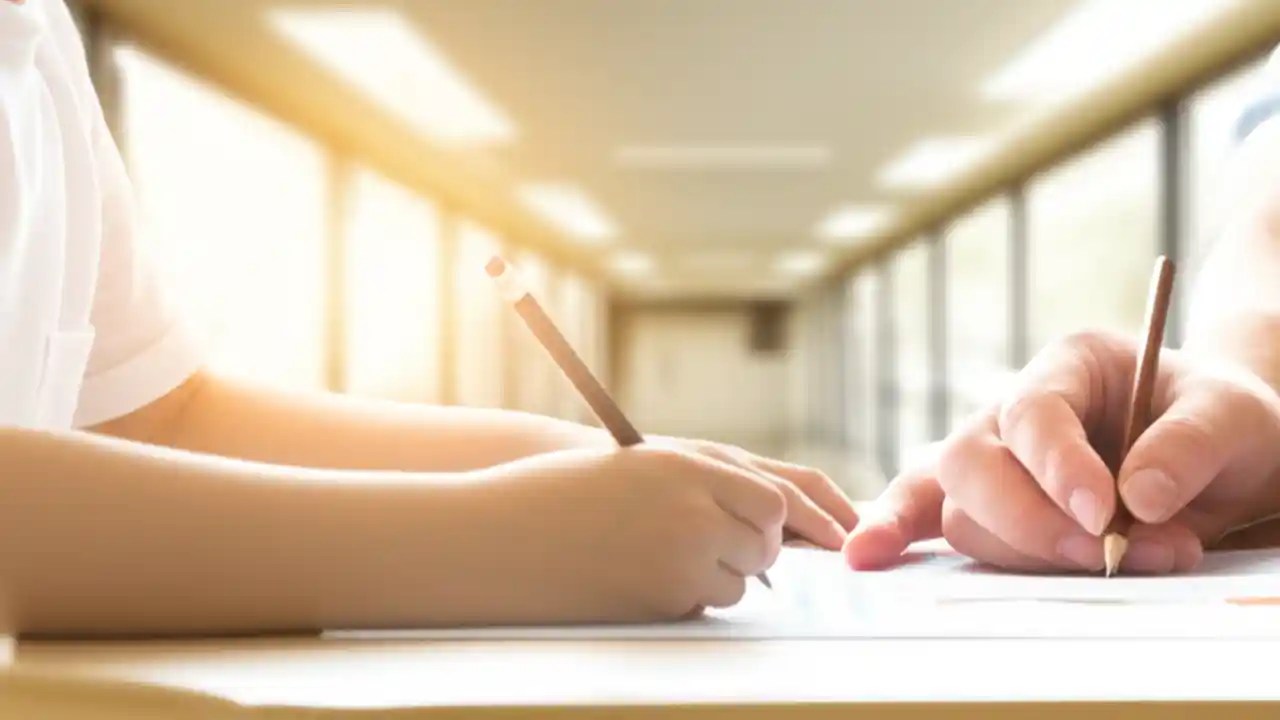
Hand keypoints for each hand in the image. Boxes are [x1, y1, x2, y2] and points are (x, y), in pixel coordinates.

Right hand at [484, 444, 786, 621]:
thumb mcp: (638, 468)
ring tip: (663, 561)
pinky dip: (682, 599)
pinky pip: (699, 607)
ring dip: (715, 580)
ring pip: (737, 586)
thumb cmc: (561, 495)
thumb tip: (764, 517)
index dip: (765, 519)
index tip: (752, 525)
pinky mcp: (660, 604)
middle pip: (763, 546)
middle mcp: (694, 514)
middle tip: (719, 551)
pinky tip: (639, 580)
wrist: (500, 536)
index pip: (770, 501)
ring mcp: (679, 563)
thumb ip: (699, 484)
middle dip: (749, 553)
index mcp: (687, 468)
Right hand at [843, 331, 1279, 573]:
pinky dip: (898, 532)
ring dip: (1023, 552)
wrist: (1218, 453)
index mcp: (1070, 364)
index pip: (1034, 412)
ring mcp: (993, 459)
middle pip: (972, 459)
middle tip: (1100, 555)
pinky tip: (867, 554)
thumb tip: (1136, 500)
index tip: (1103, 515)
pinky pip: (926, 514)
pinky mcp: (985, 504)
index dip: (1057, 466)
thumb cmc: (1223, 423)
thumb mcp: (1237, 416)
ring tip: (1117, 566)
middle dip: (1027, 518)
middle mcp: (1015, 408)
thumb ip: (1192, 444)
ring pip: (958, 506)